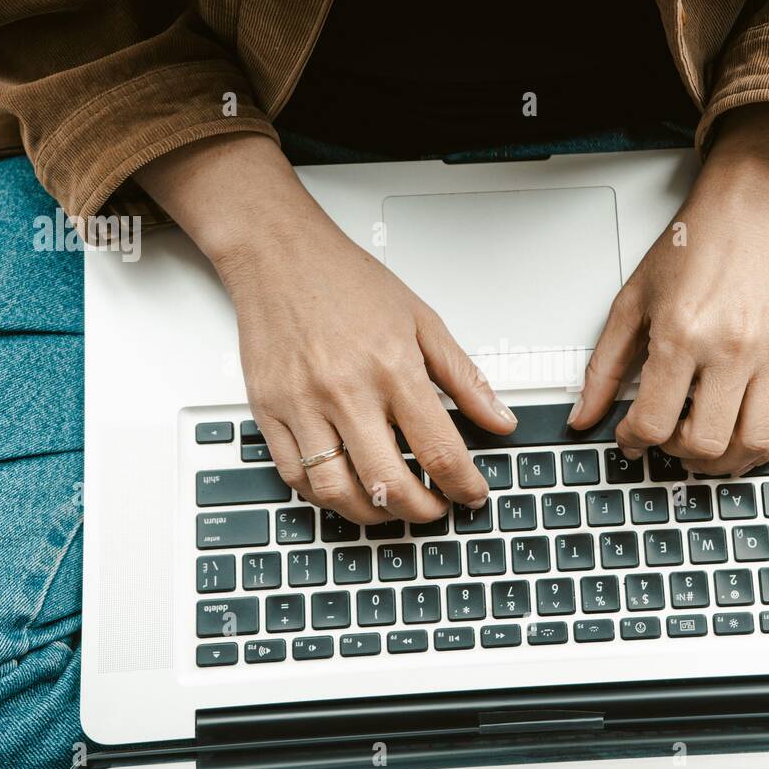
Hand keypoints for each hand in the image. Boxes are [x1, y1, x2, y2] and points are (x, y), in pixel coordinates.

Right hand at [137, 134, 516, 522]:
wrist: (278, 253)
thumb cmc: (346, 281)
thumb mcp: (422, 320)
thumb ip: (464, 378)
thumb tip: (501, 421)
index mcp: (393, 368)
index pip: (439, 450)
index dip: (463, 486)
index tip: (472, 495)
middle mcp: (346, 391)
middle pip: (388, 483)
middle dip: (421, 512)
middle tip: (435, 510)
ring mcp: (302, 405)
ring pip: (336, 492)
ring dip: (371, 515)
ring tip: (393, 508)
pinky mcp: (267, 411)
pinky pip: (293, 476)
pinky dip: (324, 497)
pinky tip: (347, 491)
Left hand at [569, 104, 768, 474]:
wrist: (753, 207)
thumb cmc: (694, 245)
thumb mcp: (632, 301)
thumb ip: (604, 366)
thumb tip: (583, 415)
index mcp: (682, 334)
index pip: (653, 422)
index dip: (633, 441)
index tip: (630, 436)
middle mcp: (732, 347)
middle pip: (704, 443)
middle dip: (676, 455)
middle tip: (667, 442)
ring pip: (752, 443)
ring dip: (723, 461)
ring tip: (704, 449)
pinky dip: (766, 445)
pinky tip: (743, 439)